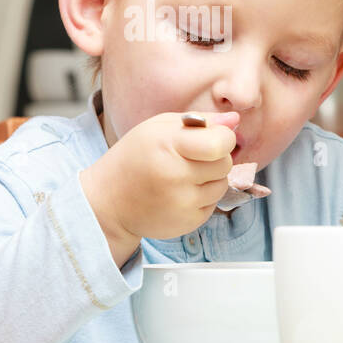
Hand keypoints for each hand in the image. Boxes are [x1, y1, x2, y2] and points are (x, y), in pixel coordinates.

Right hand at [79, 110, 238, 263]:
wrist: (107, 202)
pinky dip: (203, 197)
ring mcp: (182, 202)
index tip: (213, 138)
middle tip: (192, 158)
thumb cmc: (135, 158)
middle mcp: (175, 176)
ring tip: (182, 176)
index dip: (223, 138)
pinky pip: (213, 204)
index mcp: (167, 145)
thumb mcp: (158, 128)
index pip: (219, 142)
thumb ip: (200, 121)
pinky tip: (179, 194)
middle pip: (225, 163)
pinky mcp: (188, 222)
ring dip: (210, 179)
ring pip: (222, 184)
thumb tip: (235, 120)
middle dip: (215, 158)